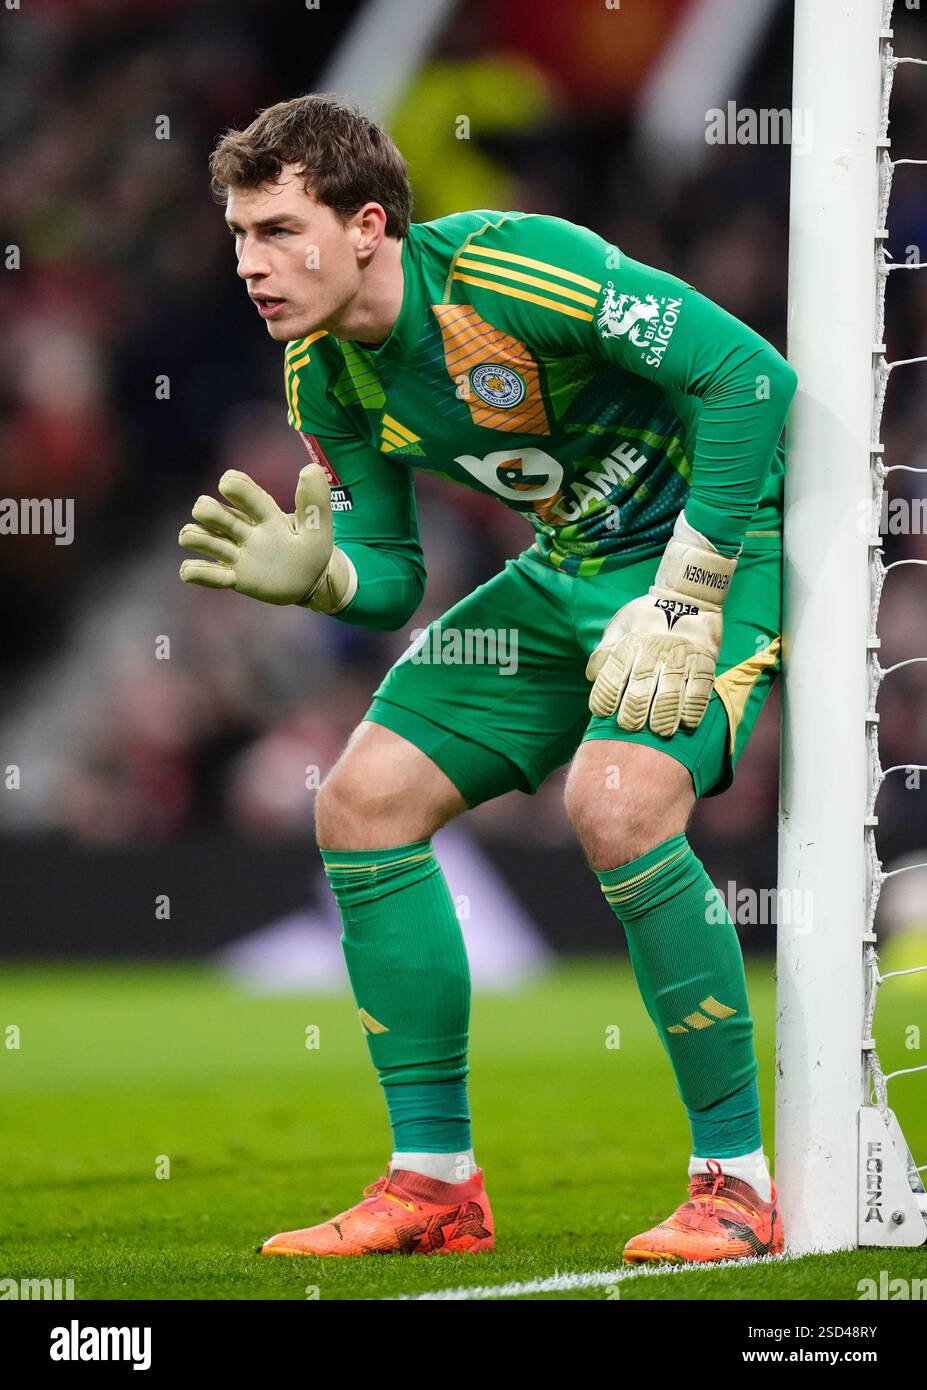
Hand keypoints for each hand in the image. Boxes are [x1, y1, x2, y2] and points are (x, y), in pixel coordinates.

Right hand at [178, 465, 345, 606]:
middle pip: (210, 511)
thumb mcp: (318, 528)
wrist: (311, 582)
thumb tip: (311, 468)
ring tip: (222, 550)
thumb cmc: (312, 551)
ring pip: (198, 536)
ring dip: (197, 538)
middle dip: (208, 511)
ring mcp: (234, 553)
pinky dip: (198, 572)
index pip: (241, 490)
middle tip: (222, 521)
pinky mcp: (232, 577)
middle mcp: (242, 529)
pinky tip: (225, 576)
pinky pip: (200, 572)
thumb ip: (314, 502)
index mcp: (263, 513)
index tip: (226, 485)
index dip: (233, 486)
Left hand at [585, 513, 736, 736]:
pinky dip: (694, 707)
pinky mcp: (704, 661)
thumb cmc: (646, 620)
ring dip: (665, 713)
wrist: (688, 598)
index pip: (613, 673)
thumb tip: (591, 676)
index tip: (602, 712)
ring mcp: (682, 656)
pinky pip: (701, 687)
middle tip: (630, 726)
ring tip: (660, 730)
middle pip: (642, 685)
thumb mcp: (620, 628)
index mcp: (630, 643)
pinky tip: (687, 722)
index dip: (606, 695)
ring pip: (671, 690)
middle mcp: (654, 650)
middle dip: (634, 709)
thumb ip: (604, 653)